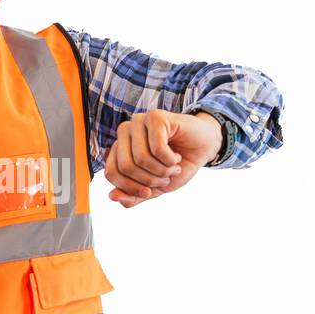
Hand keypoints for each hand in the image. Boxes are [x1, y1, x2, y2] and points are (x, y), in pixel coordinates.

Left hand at [104, 109, 221, 207]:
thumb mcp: (155, 187)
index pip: (111, 172)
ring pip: (140, 158)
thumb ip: (134, 195)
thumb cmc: (177, 166)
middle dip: (149, 180)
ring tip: (173, 167)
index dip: (130, 188)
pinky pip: (157, 148)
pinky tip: (176, 157)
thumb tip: (113, 197)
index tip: (149, 193)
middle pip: (125, 166)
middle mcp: (125, 132)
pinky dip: (170, 160)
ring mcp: (139, 121)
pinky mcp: (156, 117)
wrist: (203, 149)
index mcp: (119, 147)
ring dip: (162, 171)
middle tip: (166, 178)